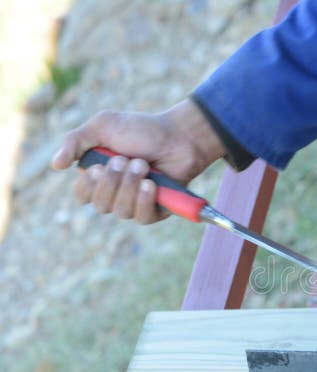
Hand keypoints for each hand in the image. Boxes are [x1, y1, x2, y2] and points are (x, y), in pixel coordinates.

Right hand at [50, 99, 224, 223]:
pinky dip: (144, 200)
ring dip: (130, 186)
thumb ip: (75, 141)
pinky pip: (142, 218)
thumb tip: (56, 165)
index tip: (97, 167)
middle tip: (125, 160)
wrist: (179, 136)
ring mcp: (136, 203)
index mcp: (99, 176)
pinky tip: (151, 185)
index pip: (82, 195)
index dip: (87, 186)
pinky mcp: (157, 211)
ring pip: (121, 211)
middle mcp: (116, 193)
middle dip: (112, 182)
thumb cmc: (142, 130)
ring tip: (143, 165)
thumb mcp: (103, 126)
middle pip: (100, 206)